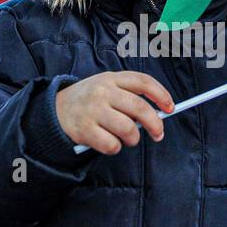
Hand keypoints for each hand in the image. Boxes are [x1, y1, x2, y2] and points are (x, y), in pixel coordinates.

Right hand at [55, 71, 172, 155]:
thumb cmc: (90, 101)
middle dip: (155, 124)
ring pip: (128, 130)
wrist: (55, 110)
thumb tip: (158, 114)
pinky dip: (115, 148)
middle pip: (140, 109)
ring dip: (133, 139)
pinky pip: (112, 145)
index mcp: (111, 78)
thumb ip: (129, 96)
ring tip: (128, 139)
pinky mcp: (84, 130)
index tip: (170, 107)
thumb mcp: (106, 87)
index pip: (143, 82)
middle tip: (158, 134)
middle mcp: (102, 92)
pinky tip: (108, 142)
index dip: (161, 95)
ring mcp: (92, 111)